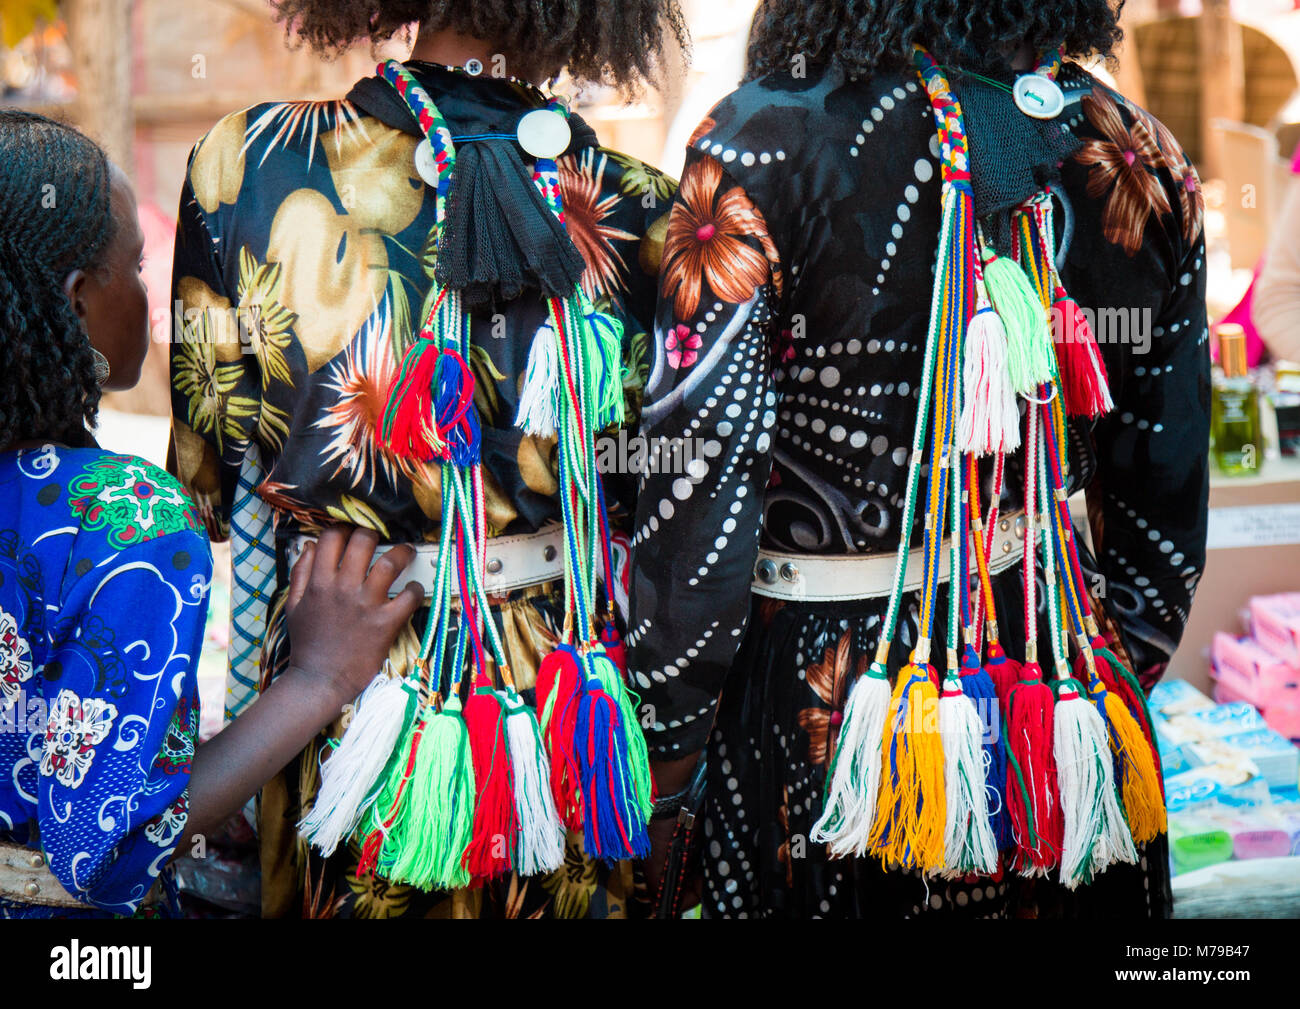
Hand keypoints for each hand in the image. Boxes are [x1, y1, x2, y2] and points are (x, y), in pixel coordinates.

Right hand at [284, 525, 423, 704]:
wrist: (320, 681)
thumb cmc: (308, 644)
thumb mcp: (293, 607)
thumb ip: (300, 574)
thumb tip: (308, 546)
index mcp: (319, 583)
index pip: (331, 538)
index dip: (343, 529)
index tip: (351, 533)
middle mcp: (342, 589)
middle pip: (362, 542)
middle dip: (374, 534)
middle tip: (382, 539)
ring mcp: (365, 605)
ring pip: (390, 563)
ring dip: (403, 553)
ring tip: (407, 553)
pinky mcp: (385, 623)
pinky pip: (409, 597)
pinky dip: (416, 589)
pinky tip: (414, 588)